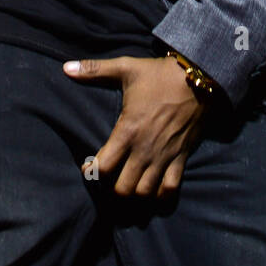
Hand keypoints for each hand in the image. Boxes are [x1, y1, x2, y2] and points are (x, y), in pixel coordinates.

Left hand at [62, 55, 208, 198]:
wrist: (199, 78)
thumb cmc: (159, 74)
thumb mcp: (126, 68)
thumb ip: (94, 70)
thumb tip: (66, 68)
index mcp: (128, 130)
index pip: (104, 166)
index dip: (92, 171)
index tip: (88, 168)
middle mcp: (144, 149)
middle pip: (123, 188)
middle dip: (112, 188)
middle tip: (109, 180)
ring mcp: (164, 157)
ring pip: (144, 194)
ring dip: (134, 195)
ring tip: (128, 186)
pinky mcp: (181, 159)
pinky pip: (170, 190)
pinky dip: (161, 197)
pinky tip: (154, 193)